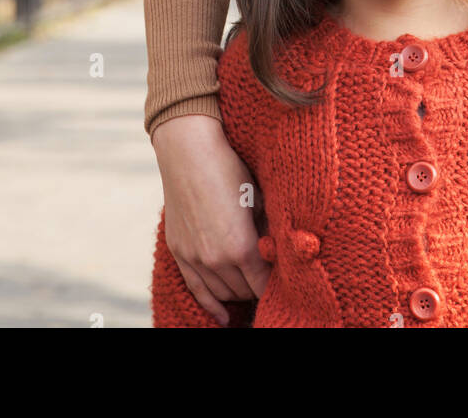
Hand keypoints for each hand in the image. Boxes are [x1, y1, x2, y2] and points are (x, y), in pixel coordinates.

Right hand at [152, 114, 271, 325]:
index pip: (265, 285)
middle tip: (269, 278)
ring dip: (238, 293)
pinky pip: (197, 290)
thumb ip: (268, 229)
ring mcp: (195, 259)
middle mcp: (217, 260)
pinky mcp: (179, 252)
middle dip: (258, 286)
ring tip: (250, 290)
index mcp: (242, 247)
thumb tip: (282, 249)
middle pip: (245, 291)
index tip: (288, 283)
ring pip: (222, 293)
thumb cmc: (228, 168)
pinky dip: (211, 305)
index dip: (278, 286)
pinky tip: (223, 317)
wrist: (188, 150)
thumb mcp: (257, 198)